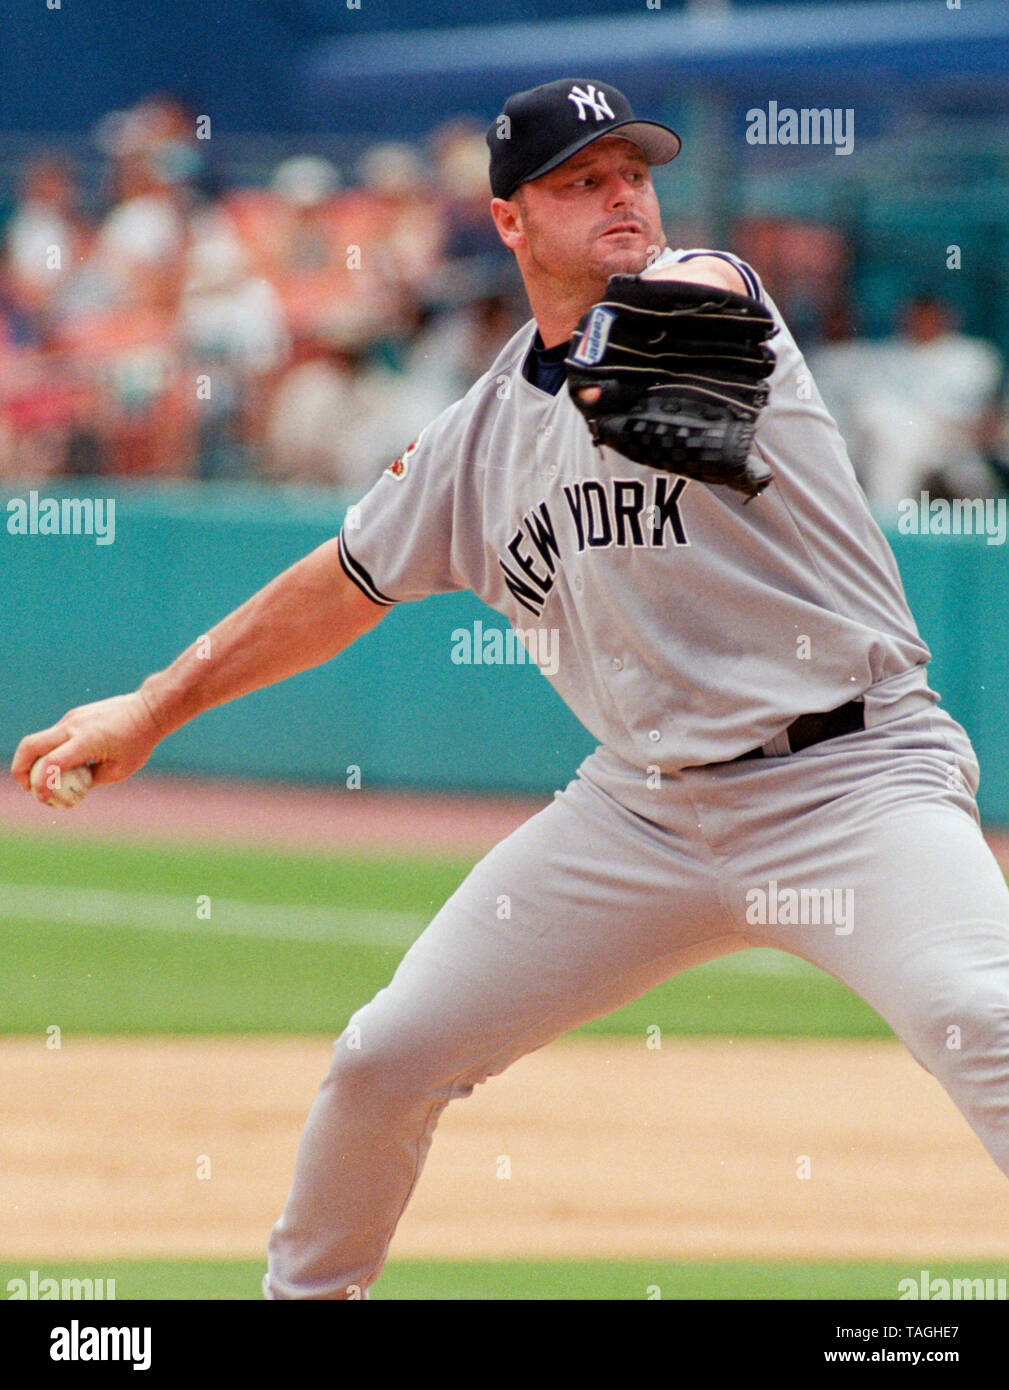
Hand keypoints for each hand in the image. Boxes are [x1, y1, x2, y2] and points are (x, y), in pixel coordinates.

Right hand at [10, 691, 164, 795]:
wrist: (148, 709)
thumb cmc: (138, 742)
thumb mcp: (119, 770)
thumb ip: (92, 780)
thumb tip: (70, 790)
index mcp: (86, 741)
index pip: (51, 763)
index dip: (40, 784)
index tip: (42, 797)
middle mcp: (73, 726)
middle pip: (30, 745)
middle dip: (20, 769)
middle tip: (28, 787)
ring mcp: (71, 718)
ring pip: (39, 740)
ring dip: (35, 761)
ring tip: (47, 780)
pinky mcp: (73, 715)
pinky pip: (53, 736)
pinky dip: (50, 751)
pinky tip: (66, 765)